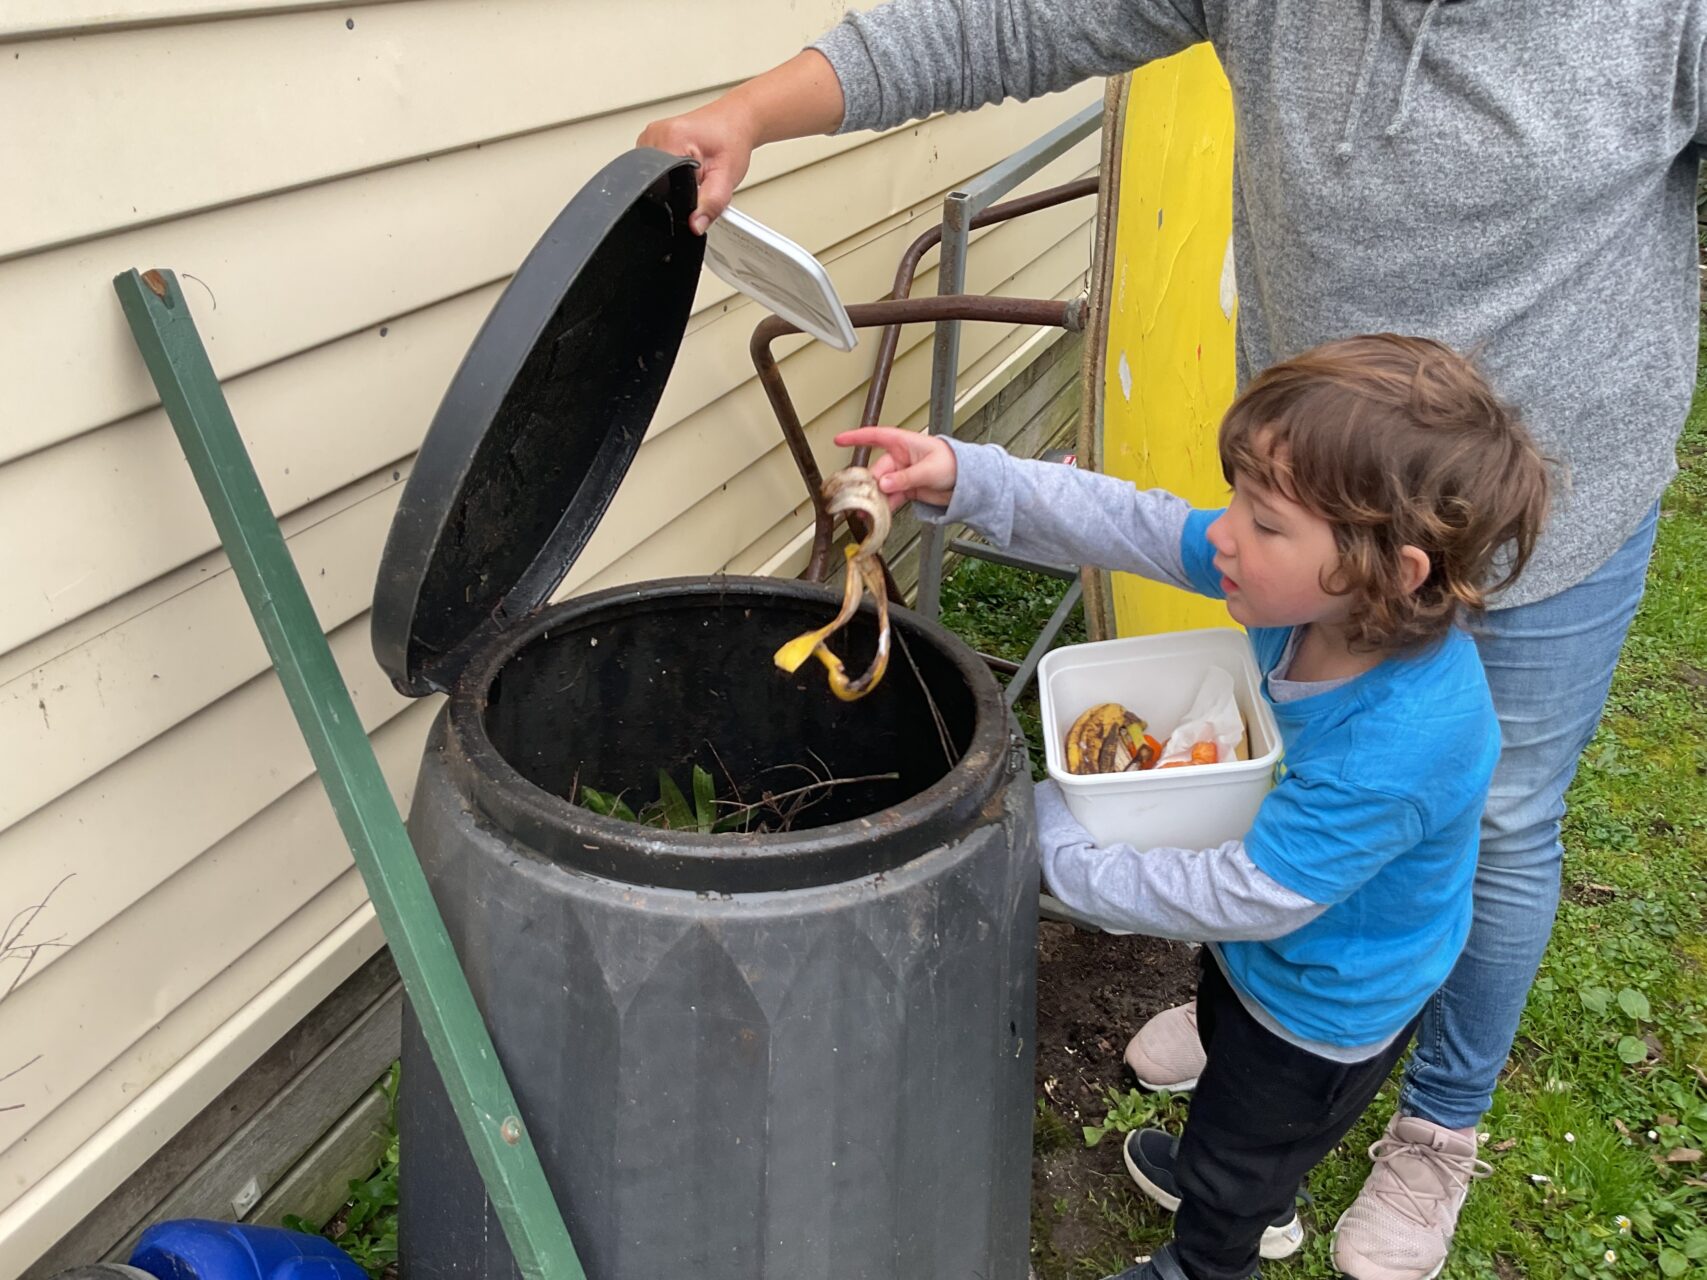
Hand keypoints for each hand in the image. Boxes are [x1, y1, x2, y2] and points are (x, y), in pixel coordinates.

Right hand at [638, 101, 756, 234]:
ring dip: (671, 181)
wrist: (735, 121)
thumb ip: (711, 203)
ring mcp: (650, 136)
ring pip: (653, 176)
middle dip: (676, 190)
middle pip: (656, 182)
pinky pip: (653, 167)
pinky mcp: (650, 140)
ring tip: (692, 169)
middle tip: (698, 176)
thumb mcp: (727, 177)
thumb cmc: (732, 141)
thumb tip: (694, 226)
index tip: (697, 189)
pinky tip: (683, 167)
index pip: (662, 186)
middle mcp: (654, 135)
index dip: (679, 198)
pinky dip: (667, 173)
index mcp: (670, 140)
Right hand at [834, 427, 957, 510]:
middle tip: (862, 499)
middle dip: (869, 485)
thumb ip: (905, 478)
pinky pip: (891, 497)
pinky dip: (885, 507)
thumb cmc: (953, 463)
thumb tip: (884, 484)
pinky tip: (880, 515)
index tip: (838, 440)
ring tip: (867, 513)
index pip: (875, 436)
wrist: (968, 481)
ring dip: (875, 499)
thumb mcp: (929, 469)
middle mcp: (900, 458)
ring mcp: (902, 474)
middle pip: (876, 471)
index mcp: (904, 443)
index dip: (856, 437)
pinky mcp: (907, 489)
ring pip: (882, 486)